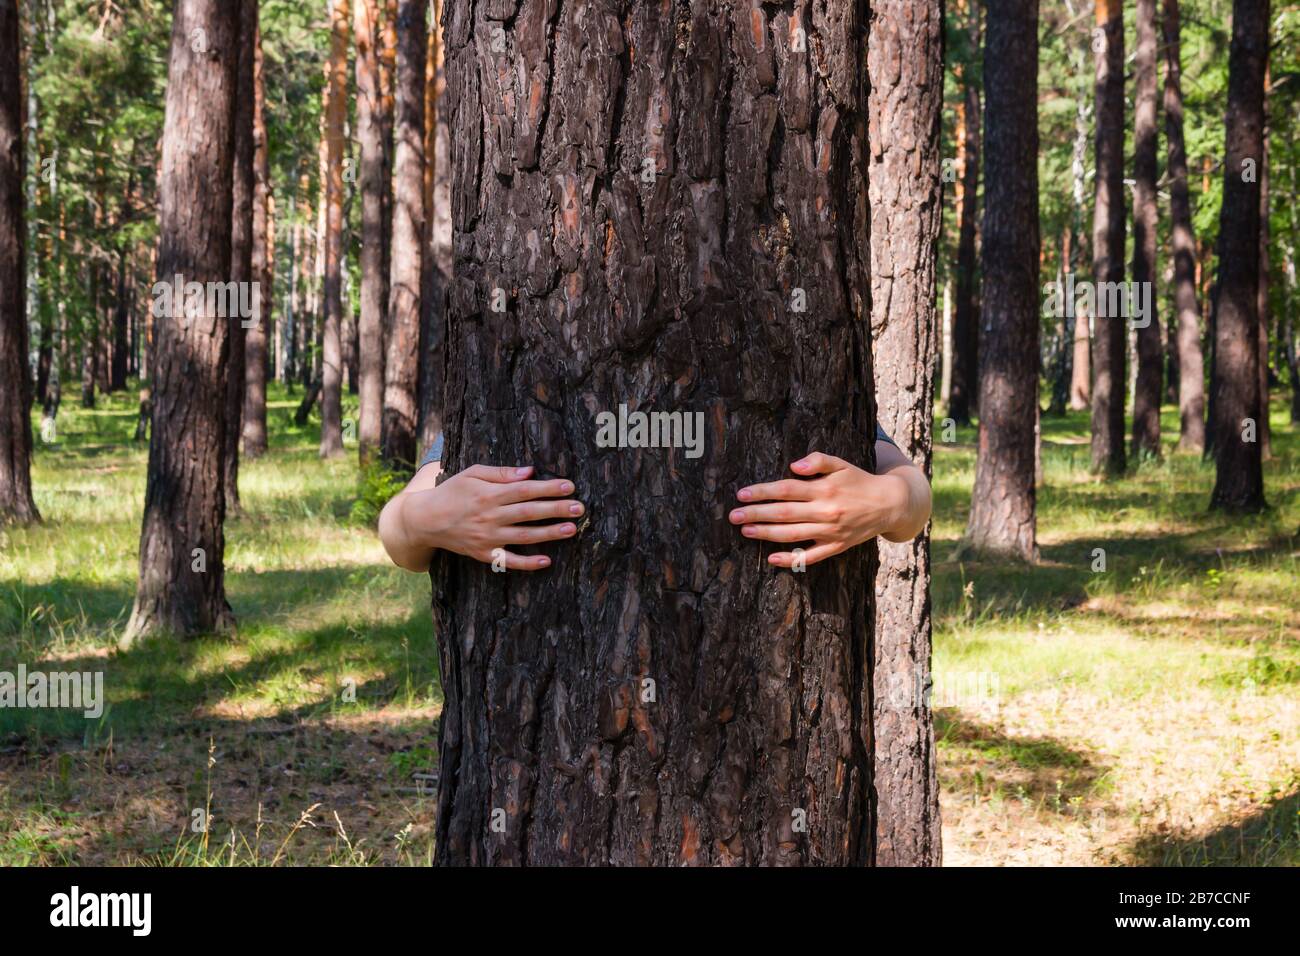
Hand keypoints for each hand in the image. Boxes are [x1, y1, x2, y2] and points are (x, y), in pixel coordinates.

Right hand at [392, 464, 582, 571]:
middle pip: (529, 513)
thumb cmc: (452, 491)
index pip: (525, 490)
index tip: (570, 486)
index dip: (549, 488)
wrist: (426, 520)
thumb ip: (501, 473)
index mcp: (489, 494)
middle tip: (579, 507)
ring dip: (550, 534)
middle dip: (556, 509)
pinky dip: (528, 563)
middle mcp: (490, 516)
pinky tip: (547, 561)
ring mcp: (488, 538)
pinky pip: (509, 561)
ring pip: (525, 536)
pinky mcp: (484, 554)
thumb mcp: (472, 473)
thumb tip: (530, 472)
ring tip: (572, 529)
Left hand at [729, 451, 911, 568]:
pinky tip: (772, 558)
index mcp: (824, 489)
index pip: (786, 490)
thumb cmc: (859, 481)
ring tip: (745, 531)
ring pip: (793, 535)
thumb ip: (818, 460)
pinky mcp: (836, 547)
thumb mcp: (841, 463)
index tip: (741, 495)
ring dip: (767, 534)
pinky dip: (791, 559)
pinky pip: (811, 557)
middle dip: (757, 515)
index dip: (762, 492)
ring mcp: (831, 532)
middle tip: (733, 516)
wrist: (889, 504)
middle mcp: (826, 511)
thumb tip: (793, 465)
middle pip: (784, 513)